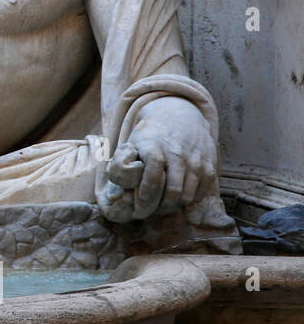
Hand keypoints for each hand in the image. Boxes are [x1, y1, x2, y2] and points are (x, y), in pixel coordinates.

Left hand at [103, 97, 217, 219]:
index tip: (139, 206)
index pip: (153, 180)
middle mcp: (178, 155)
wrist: (177, 114)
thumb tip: (113, 197)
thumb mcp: (130, 145)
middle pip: (173, 193)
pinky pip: (201, 192)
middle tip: (153, 209)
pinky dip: (190, 199)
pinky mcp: (210, 165)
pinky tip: (179, 196)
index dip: (145, 197)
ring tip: (164, 204)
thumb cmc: (149, 136)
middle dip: (160, 206)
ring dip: (175, 205)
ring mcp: (196, 161)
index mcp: (155, 149)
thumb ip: (120, 170)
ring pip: (187, 196)